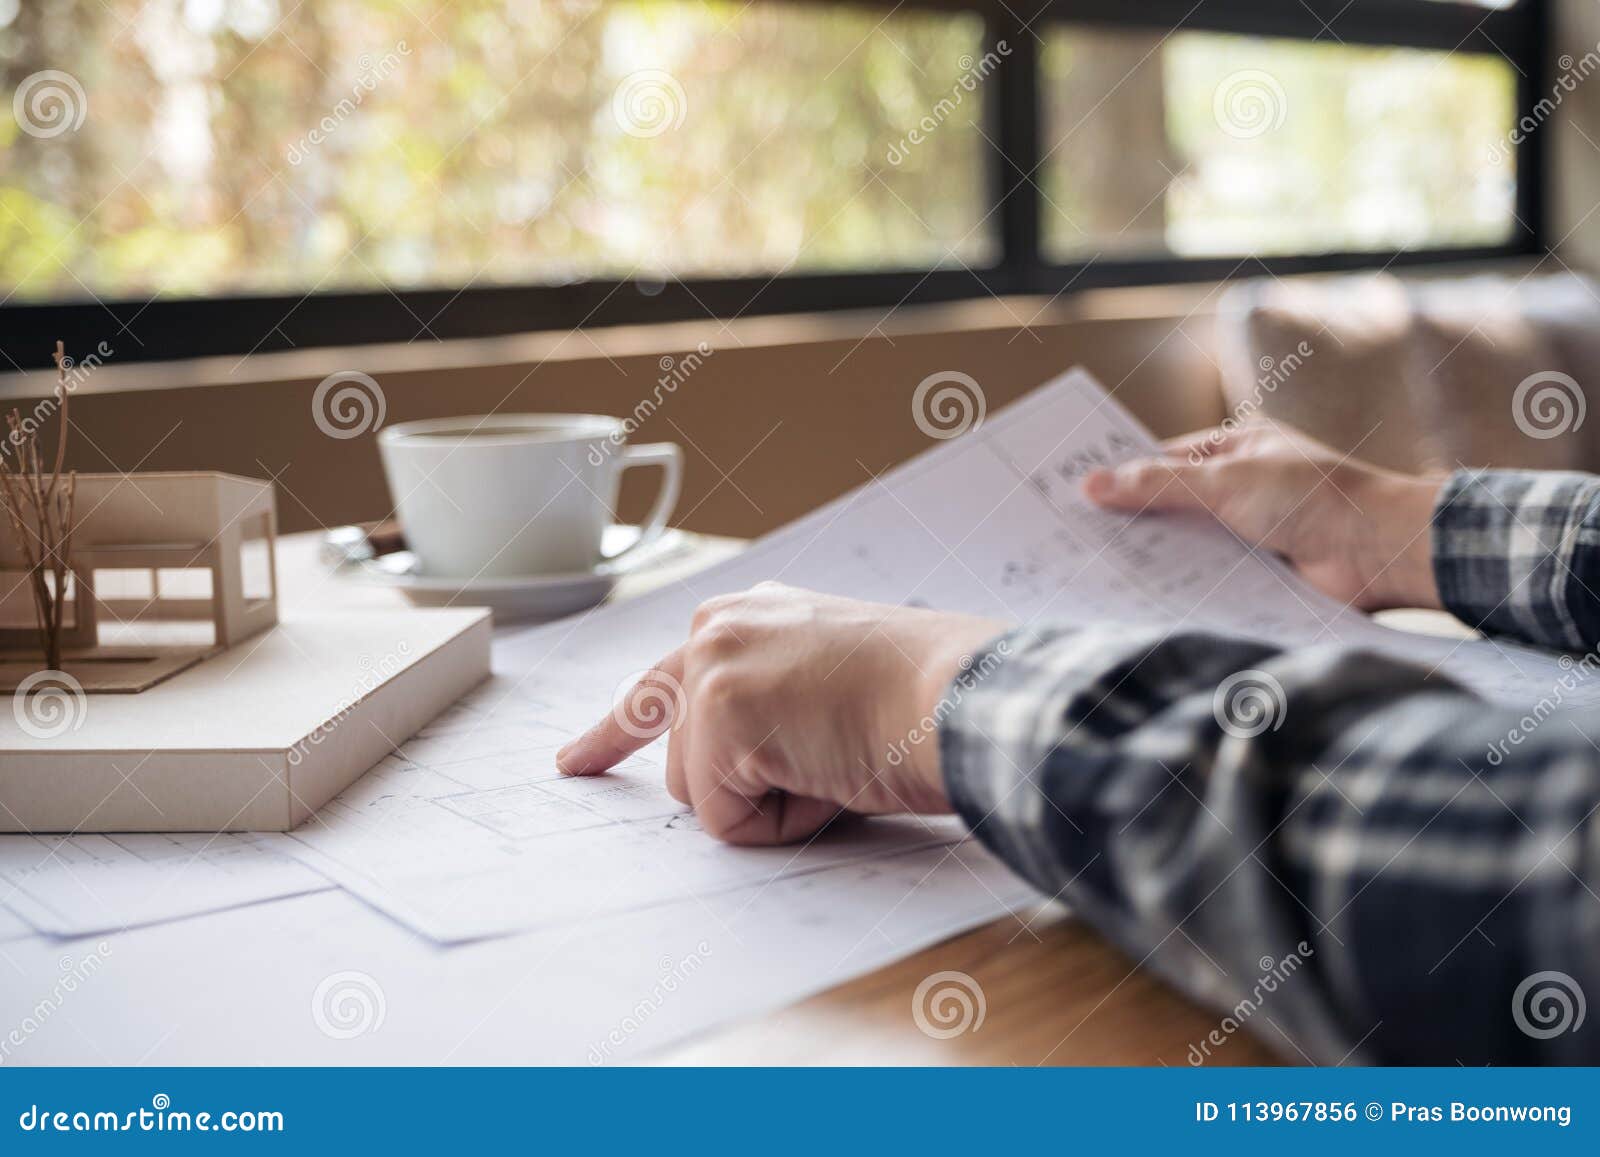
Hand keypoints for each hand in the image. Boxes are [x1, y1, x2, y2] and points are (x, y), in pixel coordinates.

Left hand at [556, 583, 1007, 844]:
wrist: (962, 695)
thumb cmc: (925, 700)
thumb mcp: (829, 684)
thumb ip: (768, 704)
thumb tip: (735, 771)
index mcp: (747, 617)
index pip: (660, 683)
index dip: (616, 733)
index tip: (574, 763)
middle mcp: (716, 628)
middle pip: (687, 761)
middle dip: (749, 789)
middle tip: (831, 762)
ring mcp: (712, 665)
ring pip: (701, 793)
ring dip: (774, 803)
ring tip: (841, 757)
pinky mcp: (719, 712)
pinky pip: (727, 819)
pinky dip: (784, 823)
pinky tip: (833, 774)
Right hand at [1082, 420, 1443, 610]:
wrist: (1382, 551)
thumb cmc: (1315, 498)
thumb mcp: (1225, 482)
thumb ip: (1157, 485)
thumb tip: (1094, 484)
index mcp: (1237, 449)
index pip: (1163, 459)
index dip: (1121, 475)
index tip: (1075, 493)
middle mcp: (1243, 488)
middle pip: (1172, 505)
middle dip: (1132, 521)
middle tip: (1076, 538)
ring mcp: (1252, 533)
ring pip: (1188, 546)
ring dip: (1156, 559)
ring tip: (1099, 573)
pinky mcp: (1261, 574)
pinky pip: (1210, 580)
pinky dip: (1184, 588)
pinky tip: (1147, 600)